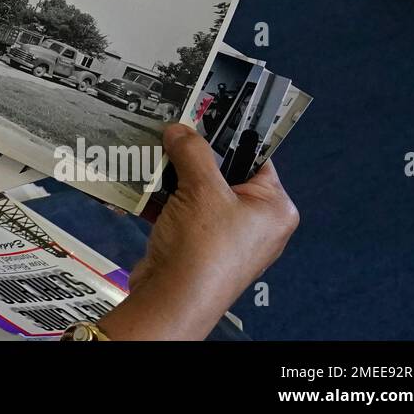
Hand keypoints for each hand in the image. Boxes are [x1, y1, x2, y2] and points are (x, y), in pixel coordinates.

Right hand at [98, 124, 298, 339]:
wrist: (173, 299)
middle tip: (170, 134)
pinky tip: (140, 184)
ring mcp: (224, 235)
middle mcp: (254, 222)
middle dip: (191, 156)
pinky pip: (179, 210)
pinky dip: (160, 199)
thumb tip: (181, 130)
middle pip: (221, 172)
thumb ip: (193, 152)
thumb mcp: (202, 189)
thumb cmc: (204, 251)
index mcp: (273, 208)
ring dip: (170, 177)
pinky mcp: (196, 244)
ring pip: (196, 191)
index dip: (230, 135)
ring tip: (150, 157)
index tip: (205, 114)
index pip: (256, 156)